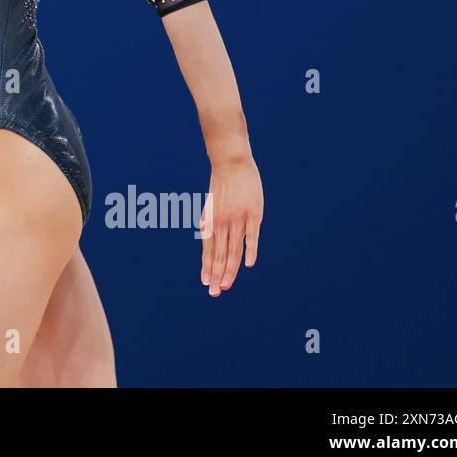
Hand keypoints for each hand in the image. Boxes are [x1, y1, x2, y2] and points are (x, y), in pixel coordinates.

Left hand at [199, 154, 262, 295]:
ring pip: (233, 250)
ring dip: (230, 270)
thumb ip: (209, 218)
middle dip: (217, 275)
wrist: (231, 163)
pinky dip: (250, 250)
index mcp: (211, 221)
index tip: (207, 284)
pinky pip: (251, 236)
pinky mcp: (253, 214)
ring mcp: (237, 219)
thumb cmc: (221, 184)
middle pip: (220, 255)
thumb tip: (203, 230)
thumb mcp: (210, 202)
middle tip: (214, 293)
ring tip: (226, 285)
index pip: (209, 250)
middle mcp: (222, 222)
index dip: (208, 268)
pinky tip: (248, 265)